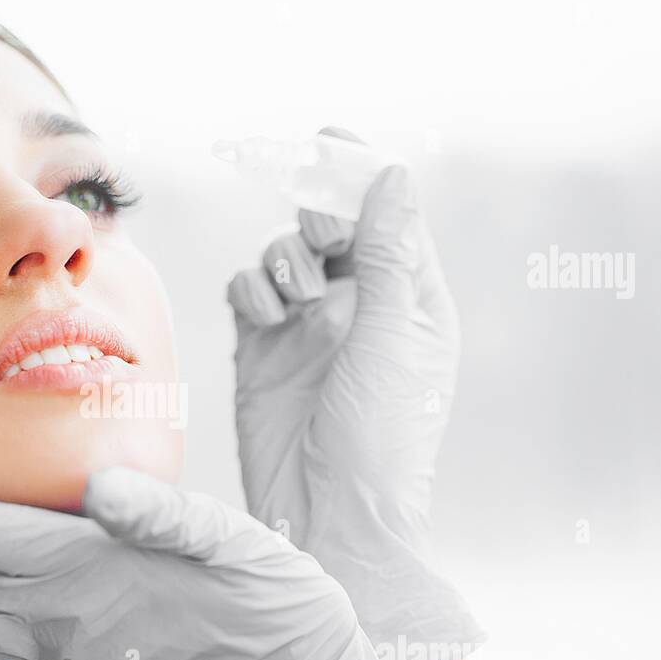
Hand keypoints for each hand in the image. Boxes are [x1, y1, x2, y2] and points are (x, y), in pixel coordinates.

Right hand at [227, 127, 484, 659]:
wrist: (330, 518)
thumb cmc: (383, 438)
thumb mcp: (394, 337)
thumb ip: (389, 253)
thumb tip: (392, 174)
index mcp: (411, 300)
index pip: (388, 216)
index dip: (360, 177)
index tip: (331, 141)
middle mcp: (360, 307)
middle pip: (332, 227)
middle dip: (319, 216)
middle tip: (318, 231)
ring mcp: (308, 329)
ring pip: (285, 254)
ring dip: (286, 260)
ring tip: (300, 303)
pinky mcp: (262, 350)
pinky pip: (248, 291)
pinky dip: (253, 289)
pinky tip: (267, 318)